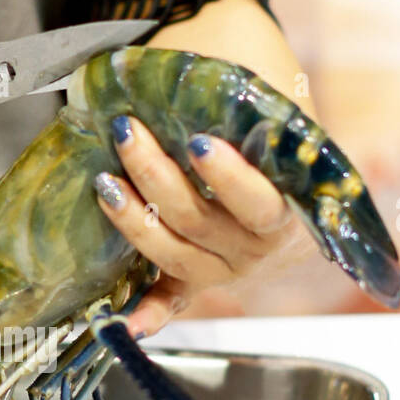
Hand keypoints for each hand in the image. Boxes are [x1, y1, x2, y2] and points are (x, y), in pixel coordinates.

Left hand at [94, 116, 310, 335]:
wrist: (295, 187)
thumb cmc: (276, 138)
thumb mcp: (276, 112)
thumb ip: (249, 99)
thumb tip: (195, 75)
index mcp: (288, 211)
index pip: (259, 200)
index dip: (230, 177)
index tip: (202, 144)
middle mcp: (256, 250)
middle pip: (201, 222)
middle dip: (158, 178)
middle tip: (128, 133)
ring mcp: (224, 271)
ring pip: (174, 254)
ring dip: (135, 222)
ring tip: (105, 183)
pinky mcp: (196, 282)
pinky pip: (171, 302)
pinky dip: (149, 315)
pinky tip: (125, 324)